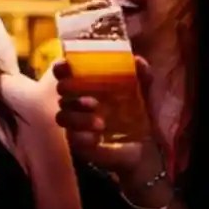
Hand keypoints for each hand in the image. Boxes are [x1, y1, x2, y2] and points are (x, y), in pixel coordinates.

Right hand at [52, 57, 158, 176]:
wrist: (147, 147)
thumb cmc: (142, 115)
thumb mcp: (146, 94)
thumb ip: (144, 78)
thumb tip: (138, 60)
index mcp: (88, 86)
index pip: (64, 73)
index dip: (60, 68)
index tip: (65, 67)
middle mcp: (78, 102)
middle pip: (61, 93)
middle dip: (71, 95)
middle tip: (93, 102)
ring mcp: (76, 123)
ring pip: (62, 116)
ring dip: (79, 118)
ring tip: (101, 124)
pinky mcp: (78, 142)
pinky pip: (72, 138)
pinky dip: (83, 136)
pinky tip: (97, 138)